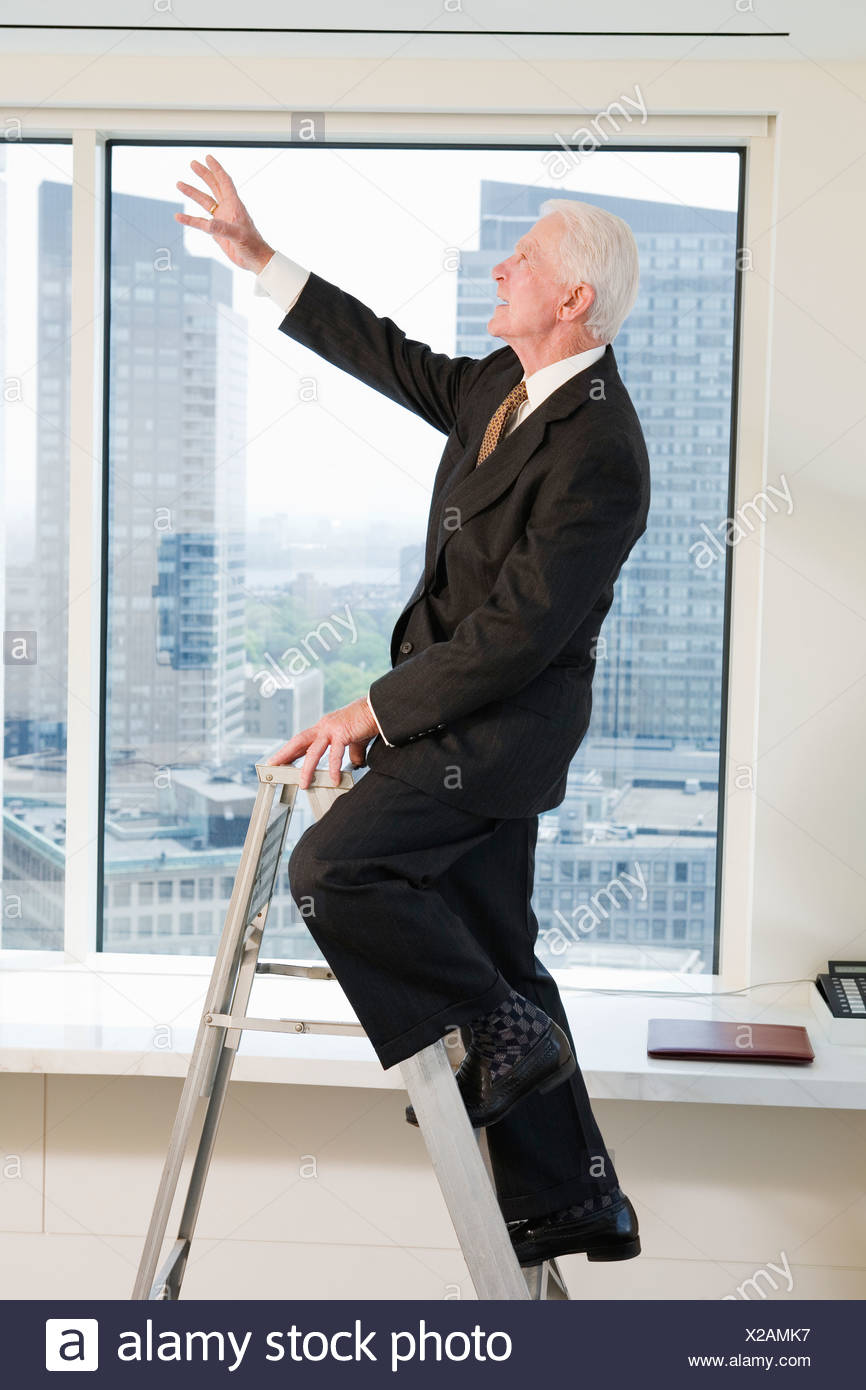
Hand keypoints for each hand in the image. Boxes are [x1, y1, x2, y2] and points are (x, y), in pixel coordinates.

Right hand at [175, 154, 273, 273]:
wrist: (255, 260)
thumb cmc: (252, 246)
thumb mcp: (238, 236)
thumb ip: (222, 229)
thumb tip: (208, 224)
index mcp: (235, 205)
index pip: (225, 182)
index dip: (216, 169)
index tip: (208, 157)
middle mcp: (228, 209)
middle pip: (214, 186)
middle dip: (203, 174)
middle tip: (192, 164)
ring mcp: (221, 219)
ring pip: (205, 202)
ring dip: (193, 193)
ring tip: (180, 184)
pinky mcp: (216, 231)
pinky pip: (200, 223)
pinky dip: (189, 219)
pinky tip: (179, 217)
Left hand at [263, 696, 378, 788]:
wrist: (379, 708)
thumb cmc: (367, 720)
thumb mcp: (356, 739)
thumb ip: (352, 751)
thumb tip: (354, 763)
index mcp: (325, 727)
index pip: (303, 740)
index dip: (290, 750)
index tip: (280, 759)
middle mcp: (324, 726)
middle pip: (298, 741)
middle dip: (285, 753)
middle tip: (273, 764)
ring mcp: (332, 729)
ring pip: (313, 751)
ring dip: (307, 769)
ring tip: (304, 783)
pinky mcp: (343, 733)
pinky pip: (335, 754)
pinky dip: (333, 768)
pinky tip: (333, 779)